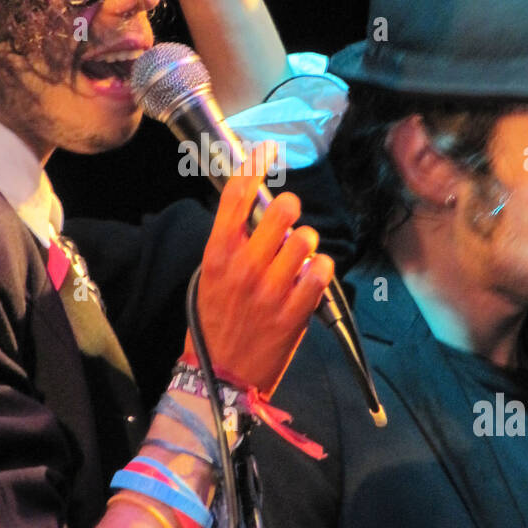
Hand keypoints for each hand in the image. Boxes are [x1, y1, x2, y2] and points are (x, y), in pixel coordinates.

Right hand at [186, 144, 334, 395]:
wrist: (220, 376)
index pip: (236, 195)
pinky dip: (319, 268)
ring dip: (306, 241)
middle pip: (281, 210)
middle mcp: (244, 266)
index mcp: (217, 254)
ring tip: (298, 255)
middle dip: (289, 209)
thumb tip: (256, 214)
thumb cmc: (213, 323)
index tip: (265, 151)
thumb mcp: (208, 277)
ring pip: (305, 238)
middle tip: (288, 219)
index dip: (254, 165)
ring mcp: (271, 289)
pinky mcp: (294, 311)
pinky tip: (309, 275)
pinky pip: (319, 271)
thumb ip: (231, 245)